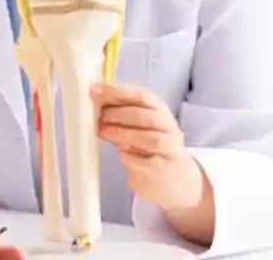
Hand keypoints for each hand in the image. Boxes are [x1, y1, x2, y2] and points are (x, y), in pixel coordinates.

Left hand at [93, 82, 207, 210]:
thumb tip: (95, 99)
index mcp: (160, 112)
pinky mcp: (167, 171)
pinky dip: (133, 157)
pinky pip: (152, 163)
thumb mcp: (138, 127)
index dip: (117, 92)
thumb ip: (120, 114)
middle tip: (100, 118)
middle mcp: (170, 129)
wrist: (177, 181)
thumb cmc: (149, 149)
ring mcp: (171, 151)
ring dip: (124, 134)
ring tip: (104, 133)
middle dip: (121, 114)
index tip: (95, 91)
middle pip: (149, 117)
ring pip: (153, 139)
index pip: (142, 96)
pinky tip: (121, 154)